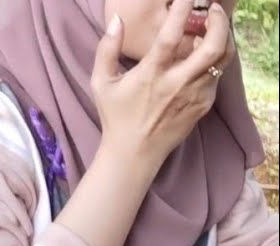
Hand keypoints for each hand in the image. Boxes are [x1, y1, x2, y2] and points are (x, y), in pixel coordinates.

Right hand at [92, 0, 234, 166]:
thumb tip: (116, 20)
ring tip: (215, 27)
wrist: (134, 152)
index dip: (181, 11)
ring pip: (223, 59)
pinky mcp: (204, 104)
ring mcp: (194, 94)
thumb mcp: (101, 82)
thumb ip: (107, 49)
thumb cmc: (116, 115)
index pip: (171, 36)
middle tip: (213, 9)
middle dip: (219, 21)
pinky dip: (216, 58)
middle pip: (213, 46)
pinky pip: (217, 74)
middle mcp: (177, 83)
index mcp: (151, 75)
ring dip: (223, 37)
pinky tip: (206, 54)